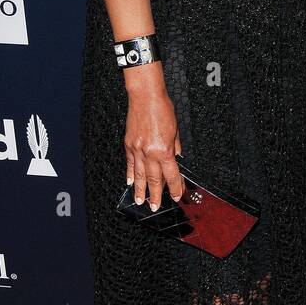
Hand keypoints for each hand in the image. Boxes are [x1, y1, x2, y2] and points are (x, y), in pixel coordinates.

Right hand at [123, 80, 183, 208]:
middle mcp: (149, 153)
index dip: (174, 187)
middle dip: (155, 195)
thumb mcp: (176, 131)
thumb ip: (175, 148)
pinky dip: (129, 174)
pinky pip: (129, 163)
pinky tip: (129, 182)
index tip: (177, 196)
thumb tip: (176, 160)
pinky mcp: (129, 144)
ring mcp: (137, 149)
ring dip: (139, 190)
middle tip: (155, 207)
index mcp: (164, 150)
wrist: (145, 97)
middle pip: (153, 179)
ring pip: (138, 175)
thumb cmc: (163, 110)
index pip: (171, 175)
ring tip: (140, 201)